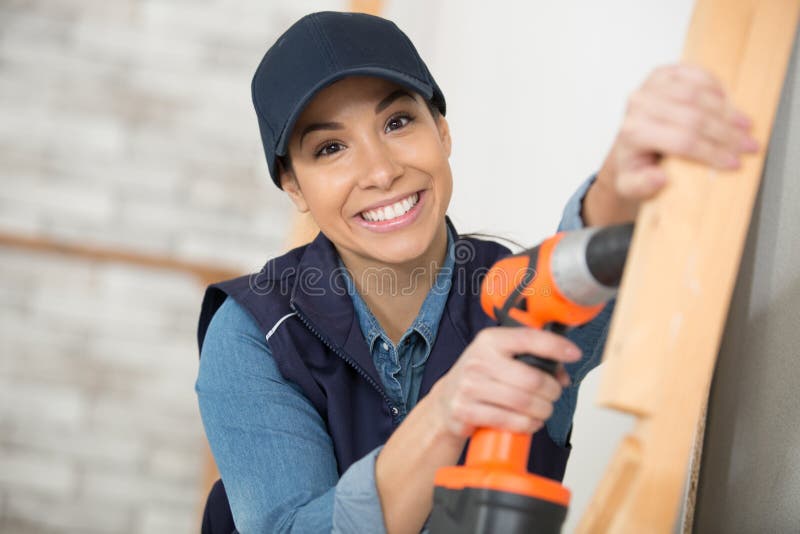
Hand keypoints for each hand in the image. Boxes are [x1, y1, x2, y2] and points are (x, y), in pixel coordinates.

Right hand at [430, 326, 581, 438]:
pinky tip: (530, 422)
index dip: (556, 346)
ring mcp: (470, 386)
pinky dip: (528, 425)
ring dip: (542, 411)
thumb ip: (532, 359)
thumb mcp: (500, 358)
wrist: (445, 401)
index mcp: (490, 341)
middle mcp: (479, 360)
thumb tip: (562, 375)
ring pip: (523, 403)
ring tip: (543, 411)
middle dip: (552, 391)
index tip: (574, 354)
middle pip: (532, 379)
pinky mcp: (466, 411)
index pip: (528, 339)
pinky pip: (509, 421)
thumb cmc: (480, 377)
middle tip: (553, 394)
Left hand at [586, 63, 759, 225]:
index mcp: (632, 133)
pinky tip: (729, 104)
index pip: (682, 141)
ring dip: (727, 112)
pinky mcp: (662, 74)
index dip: (712, 153)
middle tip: (748, 147)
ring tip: (745, 128)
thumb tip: (659, 179)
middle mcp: (638, 105)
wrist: (627, 146)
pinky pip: (697, 75)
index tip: (734, 163)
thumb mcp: (630, 187)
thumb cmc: (633, 167)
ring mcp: (650, 86)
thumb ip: (641, 186)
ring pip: (698, 95)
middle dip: (726, 135)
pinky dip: (717, 88)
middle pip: (694, 118)